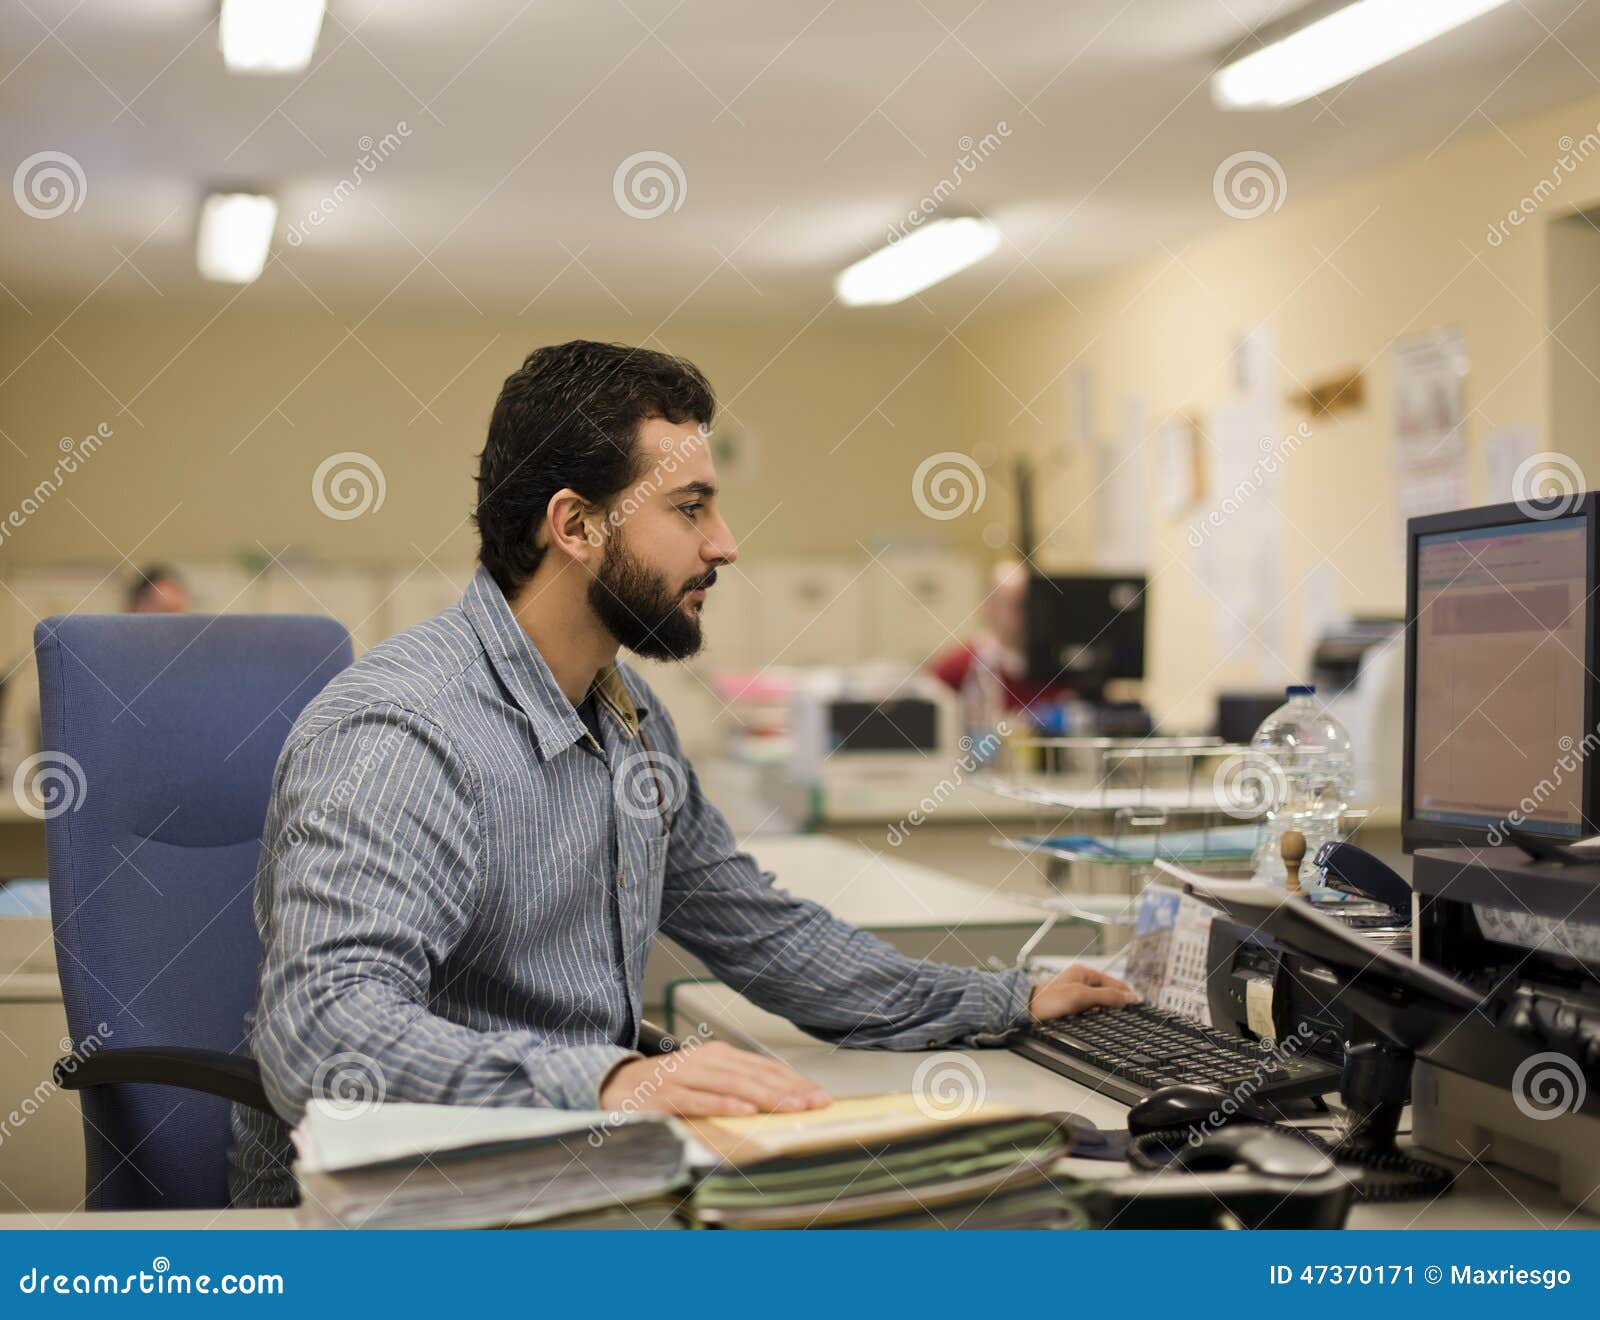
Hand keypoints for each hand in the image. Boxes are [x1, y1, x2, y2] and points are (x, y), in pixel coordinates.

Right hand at [599, 1039, 831, 1117]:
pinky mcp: (665, 1094)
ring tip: (791, 1107)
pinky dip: (723, 1104)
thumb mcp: (707, 1081)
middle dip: (788, 1090)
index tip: (820, 1097)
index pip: (765, 1068)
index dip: (795, 1082)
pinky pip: (699, 1100)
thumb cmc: (669, 1087)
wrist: (615, 1084)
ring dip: (764, 1096)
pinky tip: (744, 1112)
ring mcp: (684, 1075)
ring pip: (731, 1084)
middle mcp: (705, 1060)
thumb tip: (784, 1103)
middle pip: (754, 1074)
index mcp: (719, 1056)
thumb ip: (739, 1088)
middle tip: (815, 1104)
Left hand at [1028, 963, 1138, 1020]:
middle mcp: (1082, 982)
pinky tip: (1096, 1025)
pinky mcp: (1072, 1007)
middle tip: (1127, 1018)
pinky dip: (1096, 1018)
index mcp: (1085, 973)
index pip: (1115, 983)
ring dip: (1105, 1013)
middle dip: (1116, 1005)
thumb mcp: (1081, 996)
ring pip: (1100, 1005)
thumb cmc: (1048, 1000)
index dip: (1127, 995)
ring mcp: (1077, 994)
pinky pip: (1091, 1012)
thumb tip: (1129, 997)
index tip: (1140, 1007)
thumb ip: (1106, 995)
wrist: (1026, 1011)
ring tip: (1110, 1021)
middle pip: (1109, 995)